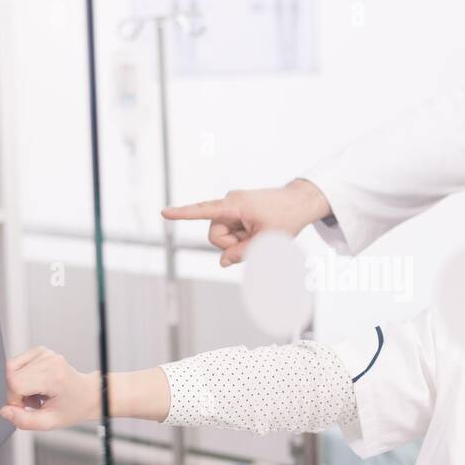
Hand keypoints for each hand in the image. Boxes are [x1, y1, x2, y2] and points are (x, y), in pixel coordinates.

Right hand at [0, 346, 99, 430]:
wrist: (87, 395)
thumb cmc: (72, 408)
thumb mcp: (50, 422)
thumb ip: (24, 421)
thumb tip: (4, 411)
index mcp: (54, 377)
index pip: (15, 383)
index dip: (14, 399)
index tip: (26, 407)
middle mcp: (50, 361)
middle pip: (11, 375)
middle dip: (16, 393)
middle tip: (33, 402)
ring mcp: (46, 353)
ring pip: (11, 368)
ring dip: (19, 385)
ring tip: (36, 393)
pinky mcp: (41, 351)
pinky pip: (17, 363)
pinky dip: (21, 376)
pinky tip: (35, 384)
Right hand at [161, 178, 330, 266]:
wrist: (300, 202)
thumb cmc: (286, 218)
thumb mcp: (266, 241)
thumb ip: (242, 253)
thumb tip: (223, 262)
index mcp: (234, 204)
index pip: (203, 210)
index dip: (183, 214)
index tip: (164, 213)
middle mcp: (230, 203)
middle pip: (215, 235)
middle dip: (231, 244)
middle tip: (255, 242)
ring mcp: (234, 207)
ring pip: (224, 236)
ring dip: (239, 242)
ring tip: (259, 234)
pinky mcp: (239, 212)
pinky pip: (232, 231)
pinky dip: (242, 237)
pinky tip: (256, 233)